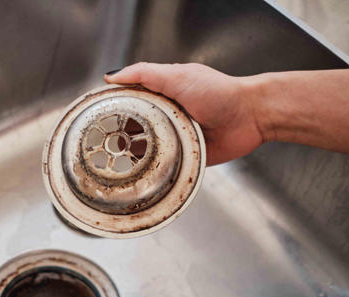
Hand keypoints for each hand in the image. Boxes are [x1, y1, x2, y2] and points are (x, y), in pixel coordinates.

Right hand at [105, 63, 264, 164]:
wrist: (250, 117)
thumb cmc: (220, 93)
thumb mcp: (177, 77)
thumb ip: (145, 74)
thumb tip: (113, 76)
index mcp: (162, 94)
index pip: (130, 100)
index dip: (114, 107)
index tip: (98, 114)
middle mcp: (167, 116)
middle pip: (135, 127)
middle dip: (121, 134)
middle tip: (106, 141)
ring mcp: (175, 137)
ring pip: (147, 148)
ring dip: (136, 153)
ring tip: (119, 157)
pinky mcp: (185, 156)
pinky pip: (165, 164)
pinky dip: (155, 167)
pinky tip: (142, 170)